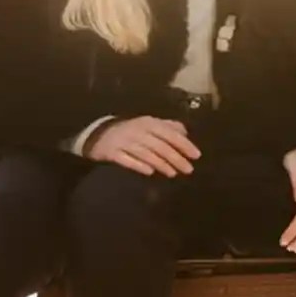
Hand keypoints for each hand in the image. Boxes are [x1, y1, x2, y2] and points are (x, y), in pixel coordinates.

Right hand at [85, 116, 200, 176]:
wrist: (99, 134)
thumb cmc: (132, 131)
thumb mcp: (149, 125)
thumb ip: (168, 127)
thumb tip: (185, 133)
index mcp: (149, 122)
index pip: (170, 133)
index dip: (184, 144)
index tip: (196, 156)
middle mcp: (137, 131)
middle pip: (160, 145)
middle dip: (176, 158)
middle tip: (188, 170)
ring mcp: (124, 141)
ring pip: (146, 153)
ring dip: (161, 164)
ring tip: (173, 173)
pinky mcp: (112, 152)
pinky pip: (127, 160)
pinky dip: (139, 165)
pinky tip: (150, 172)